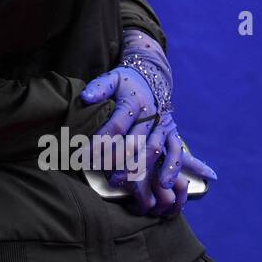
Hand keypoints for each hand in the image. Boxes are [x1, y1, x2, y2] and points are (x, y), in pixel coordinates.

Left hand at [82, 70, 215, 216]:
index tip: (85, 154)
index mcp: (134, 101)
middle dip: (116, 159)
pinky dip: (172, 167)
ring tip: (119, 181)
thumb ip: (99, 87)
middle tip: (99, 172)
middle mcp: (151, 114)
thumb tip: (86, 97)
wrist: (152, 79)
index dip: (101, 141)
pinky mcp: (172, 132)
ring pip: (153, 149)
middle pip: (134, 141)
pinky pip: (176, 151)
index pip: (117, 124)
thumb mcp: (112, 78)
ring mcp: (163, 124)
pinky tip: (164, 183)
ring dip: (138, 168)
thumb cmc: (126, 83)